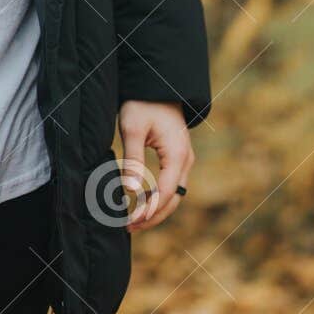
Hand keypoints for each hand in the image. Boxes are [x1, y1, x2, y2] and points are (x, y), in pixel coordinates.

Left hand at [118, 100, 192, 232]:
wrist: (157, 85)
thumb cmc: (143, 103)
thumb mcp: (132, 128)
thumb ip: (132, 160)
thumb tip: (131, 192)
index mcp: (177, 154)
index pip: (165, 193)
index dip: (148, 211)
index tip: (130, 221)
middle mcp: (185, 160)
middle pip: (173, 199)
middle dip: (152, 216)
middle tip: (128, 227)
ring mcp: (183, 159)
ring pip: (173, 194)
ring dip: (155, 209)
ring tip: (132, 221)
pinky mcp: (176, 157)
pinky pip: (170, 184)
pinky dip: (157, 197)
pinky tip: (141, 204)